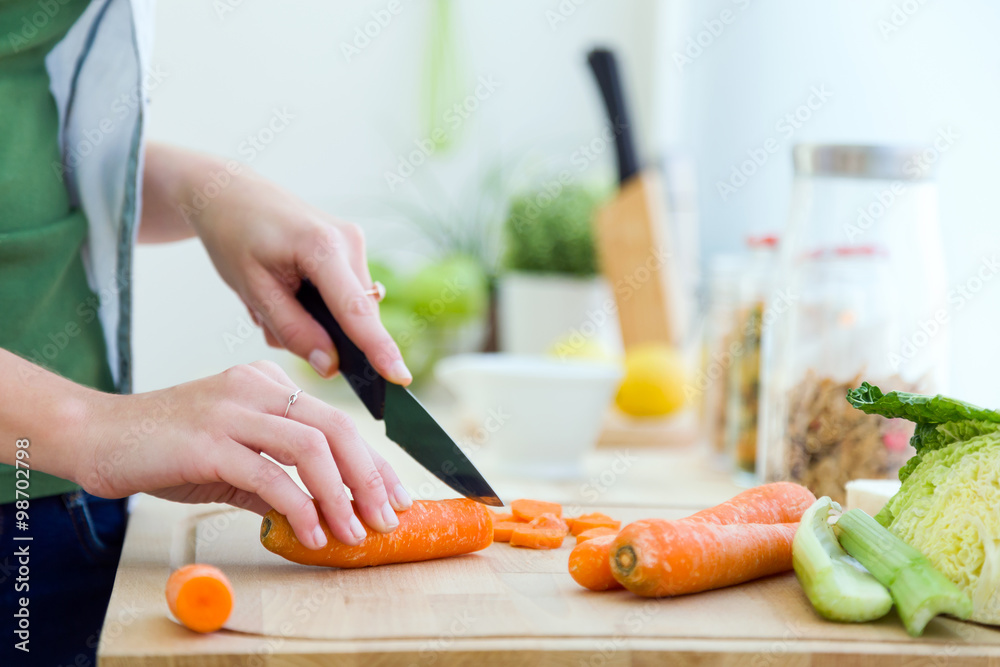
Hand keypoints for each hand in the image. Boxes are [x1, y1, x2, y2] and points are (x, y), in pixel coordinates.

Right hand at [77, 361, 412, 548]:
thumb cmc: (161, 447)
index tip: (394, 494)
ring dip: (341, 496)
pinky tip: (310, 533)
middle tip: (386, 517)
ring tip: (352, 532)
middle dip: (370, 476)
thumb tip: (318, 511)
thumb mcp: (229, 458)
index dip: (373, 460)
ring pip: (311, 448)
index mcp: (266, 385)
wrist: (93, 436)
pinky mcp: (208, 441)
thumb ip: (272, 477)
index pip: (336, 420)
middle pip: (336, 427)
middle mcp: (255, 388)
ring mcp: (232, 410)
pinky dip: (298, 507)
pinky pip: (269, 474)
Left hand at [154, 145, 410, 383]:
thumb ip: (292, 330)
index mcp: (323, 247)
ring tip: (271, 297)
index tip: (401, 380)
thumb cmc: (234, 237)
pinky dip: (315, 304)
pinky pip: (342, 295)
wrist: (230, 194)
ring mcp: (354, 243)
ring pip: (347, 309)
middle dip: (317, 332)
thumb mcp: (252, 289)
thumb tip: (330, 366)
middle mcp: (350, 241)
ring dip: (312, 318)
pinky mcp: (351, 248)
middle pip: (353, 316)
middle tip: (265, 317)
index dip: (379, 350)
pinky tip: (286, 289)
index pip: (356, 311)